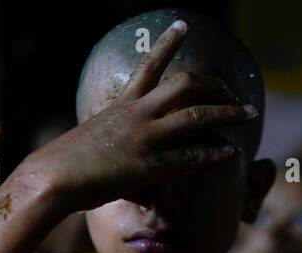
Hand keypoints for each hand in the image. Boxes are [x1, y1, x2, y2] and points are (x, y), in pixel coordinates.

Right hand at [28, 20, 257, 211]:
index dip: (168, 43)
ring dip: (227, 113)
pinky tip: (231, 151)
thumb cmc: (67, 164)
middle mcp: (137, 115)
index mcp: (122, 106)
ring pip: (196, 117)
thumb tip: (121, 144)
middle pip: (185, 86)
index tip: (184, 25)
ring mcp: (146, 139)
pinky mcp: (150, 166)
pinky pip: (190, 156)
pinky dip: (213, 152)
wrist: (53, 177)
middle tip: (232, 90)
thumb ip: (114, 136)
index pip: (149, 65)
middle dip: (214, 85)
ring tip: (249, 112)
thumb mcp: (94, 139)